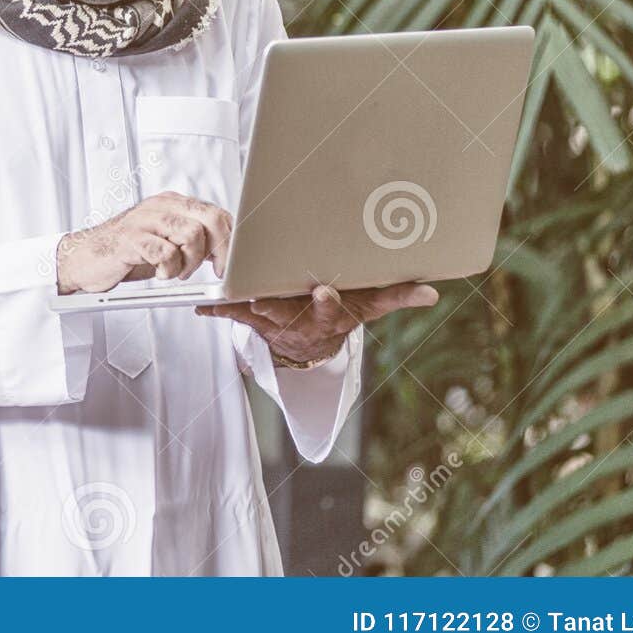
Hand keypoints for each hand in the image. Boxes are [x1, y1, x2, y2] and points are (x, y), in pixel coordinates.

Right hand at [56, 192, 231, 294]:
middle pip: (210, 218)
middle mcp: (161, 206)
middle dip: (221, 250)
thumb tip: (225, 250)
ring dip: (190, 262)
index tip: (229, 263)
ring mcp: (145, 220)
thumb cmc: (125, 251)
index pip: (216, 212)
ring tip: (176, 272)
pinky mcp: (130, 238)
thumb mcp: (164, 241)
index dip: (230, 240)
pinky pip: (165, 253)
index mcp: (172, 203)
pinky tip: (159, 273)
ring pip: (191, 235)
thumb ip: (191, 240)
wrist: (85, 258)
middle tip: (215, 270)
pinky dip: (168, 269)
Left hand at [195, 282, 438, 364]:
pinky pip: (233, 315)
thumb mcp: (370, 305)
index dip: (326, 303)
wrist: (312, 341)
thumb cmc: (342, 311)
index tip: (324, 291)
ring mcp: (274, 321)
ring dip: (241, 305)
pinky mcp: (253, 319)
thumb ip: (397, 296)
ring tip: (227, 293)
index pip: (330, 310)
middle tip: (260, 296)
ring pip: (256, 313)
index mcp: (328, 314)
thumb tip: (432, 292)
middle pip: (286, 312)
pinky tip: (201, 306)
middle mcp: (299, 320)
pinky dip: (217, 310)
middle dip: (274, 304)